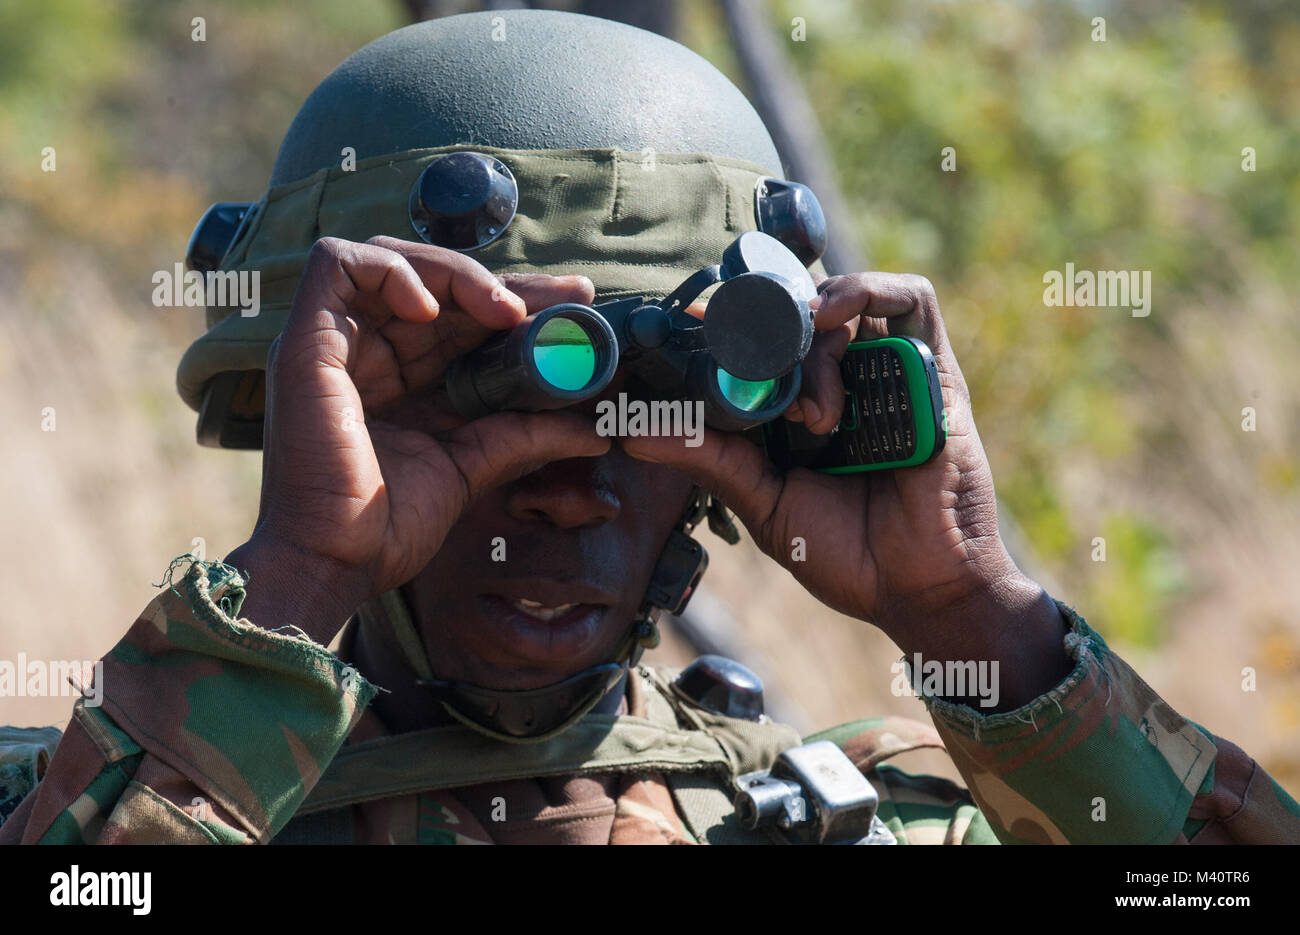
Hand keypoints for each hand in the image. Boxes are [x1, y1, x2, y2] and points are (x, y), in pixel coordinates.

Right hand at [228, 236, 607, 642]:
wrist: (336, 562)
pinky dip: (391, 272)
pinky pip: (337, 266)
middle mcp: (369, 350)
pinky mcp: (305, 341)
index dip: (519, 298)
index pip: (464, 313)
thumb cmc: (391, 525)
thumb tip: (600, 432)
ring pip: (391, 258)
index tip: (577, 301)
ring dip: (455, 272)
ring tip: (502, 311)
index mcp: (405, 375)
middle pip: (437, 281)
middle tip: (563, 298)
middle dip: (504, 282)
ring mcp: (335, 342)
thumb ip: (528, 434)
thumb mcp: (476, 464)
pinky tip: (432, 311)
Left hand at [622, 273, 1068, 706]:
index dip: (723, 324)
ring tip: (810, 407)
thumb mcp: (763, 502)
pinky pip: (911, 300)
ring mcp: (886, 370)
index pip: (758, 341)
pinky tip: (832, 317)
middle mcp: (841, 380)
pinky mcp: (933, 369)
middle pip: (797, 312)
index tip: (682, 321)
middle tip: (745, 362)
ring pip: (841, 302)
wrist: (920, 590)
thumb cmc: (846, 554)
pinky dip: (868, 291)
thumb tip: (628, 432)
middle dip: (764, 326)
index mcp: (796, 408)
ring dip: (811, 332)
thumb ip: (707, 458)